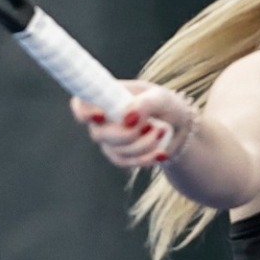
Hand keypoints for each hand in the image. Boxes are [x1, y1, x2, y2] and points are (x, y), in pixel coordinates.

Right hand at [69, 81, 195, 169]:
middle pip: (99, 133)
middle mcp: (104, 118)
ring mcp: (109, 139)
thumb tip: (128, 117)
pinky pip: (125, 162)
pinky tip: (160, 152)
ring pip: (115, 150)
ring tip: (162, 132)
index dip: (83, 111)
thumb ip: (145, 103)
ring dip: (142, 145)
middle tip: (151, 126)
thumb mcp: (162, 98)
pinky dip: (145, 158)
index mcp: (108, 96)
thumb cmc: (166, 105)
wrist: (178, 128)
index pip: (81, 103)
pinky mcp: (119, 156)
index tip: (100, 116)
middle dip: (127, 134)